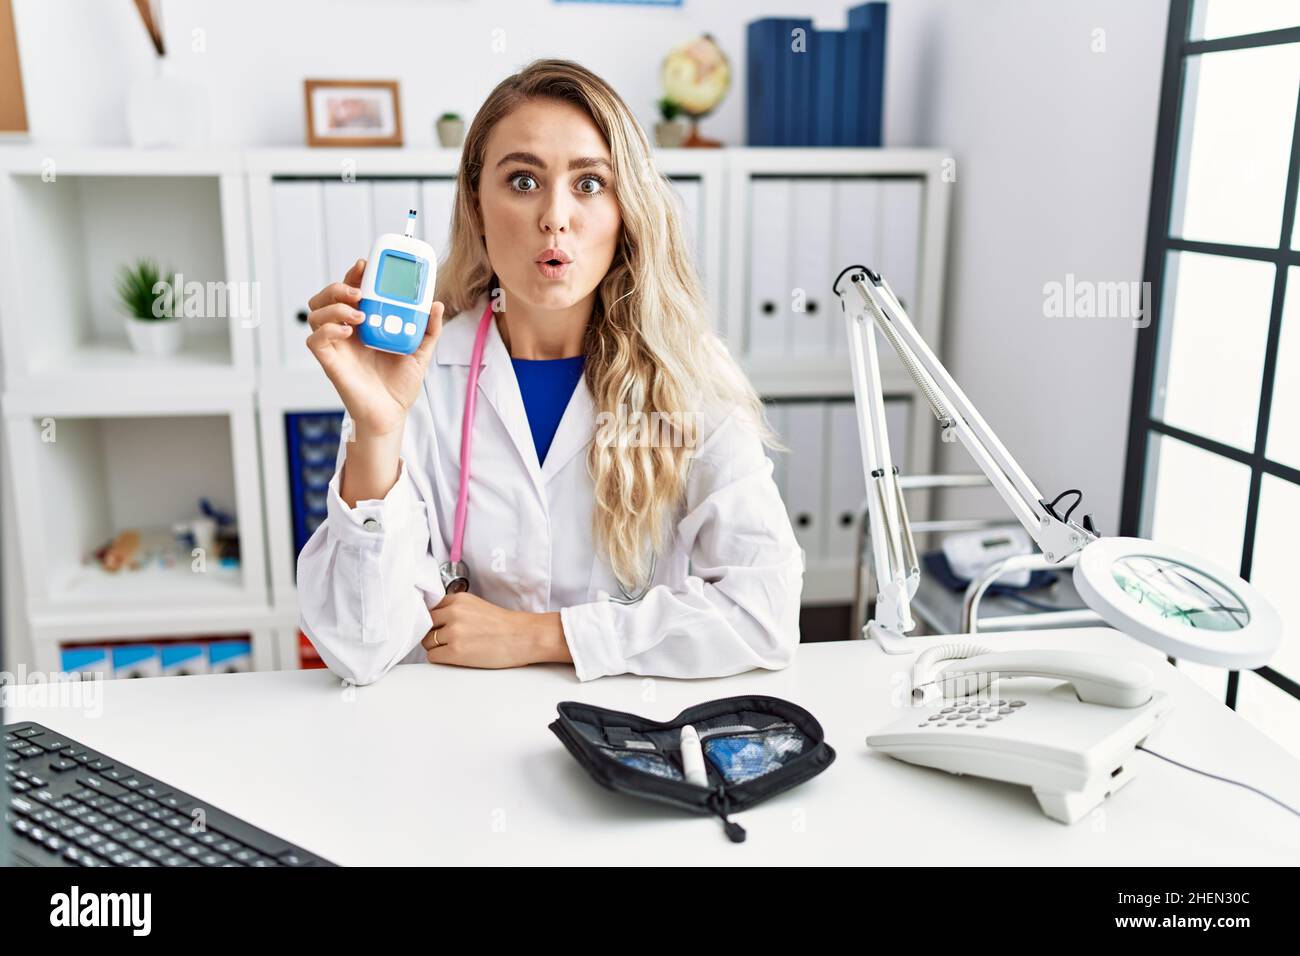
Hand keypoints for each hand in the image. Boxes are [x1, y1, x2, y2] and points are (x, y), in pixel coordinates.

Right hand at [304, 259, 446, 437]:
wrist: (392, 413)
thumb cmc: (399, 384)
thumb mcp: (421, 352)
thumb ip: (429, 329)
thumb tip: (436, 305)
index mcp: (364, 323)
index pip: (351, 291)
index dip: (354, 275)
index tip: (366, 265)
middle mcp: (346, 331)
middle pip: (326, 296)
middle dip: (339, 286)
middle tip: (359, 292)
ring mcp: (336, 345)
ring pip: (315, 313)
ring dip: (334, 306)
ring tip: (358, 315)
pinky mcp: (330, 362)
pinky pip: (315, 340)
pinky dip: (328, 330)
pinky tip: (348, 332)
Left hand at [421, 593, 570, 668]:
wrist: (524, 637)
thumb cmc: (505, 625)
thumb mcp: (476, 606)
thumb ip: (455, 609)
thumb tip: (435, 621)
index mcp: (458, 600)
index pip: (429, 609)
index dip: (433, 620)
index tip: (438, 627)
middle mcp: (453, 613)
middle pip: (425, 625)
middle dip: (433, 634)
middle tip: (446, 641)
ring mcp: (453, 632)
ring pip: (427, 642)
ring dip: (437, 648)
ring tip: (454, 650)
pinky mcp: (456, 652)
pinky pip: (432, 657)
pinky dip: (440, 659)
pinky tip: (455, 658)